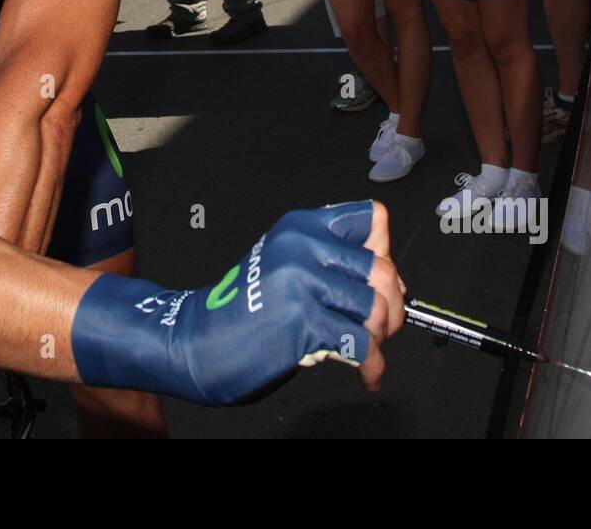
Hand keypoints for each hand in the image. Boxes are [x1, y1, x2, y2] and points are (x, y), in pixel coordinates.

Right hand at [71, 200, 404, 403]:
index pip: (369, 217)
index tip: (380, 281)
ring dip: (378, 337)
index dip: (384, 251)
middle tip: (383, 327)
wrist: (198, 342)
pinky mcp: (302, 320)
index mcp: (300, 226)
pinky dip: (370, 363)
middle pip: (382, 268)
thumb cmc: (244, 311)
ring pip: (374, 307)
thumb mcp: (287, 267)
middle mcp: (302, 246)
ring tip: (366, 349)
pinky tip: (366, 371)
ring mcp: (301, 281)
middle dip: (393, 306)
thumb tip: (392, 284)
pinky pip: (359, 342)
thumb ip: (331, 264)